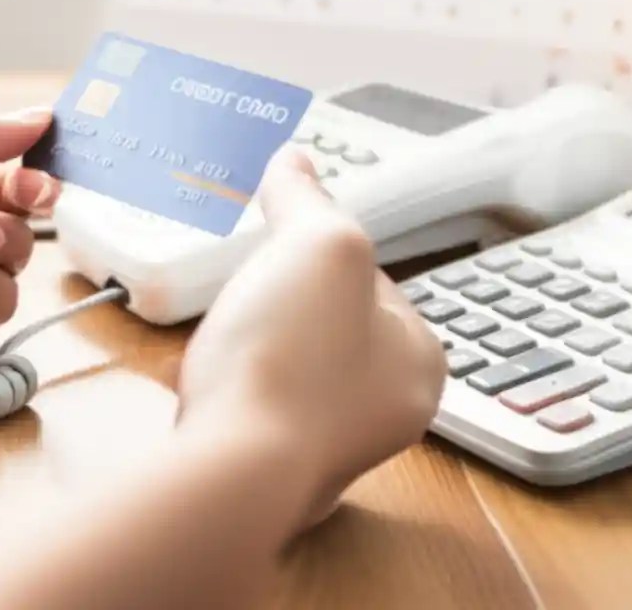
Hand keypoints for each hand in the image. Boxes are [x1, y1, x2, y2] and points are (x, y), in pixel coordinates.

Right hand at [176, 147, 446, 527]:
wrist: (232, 469)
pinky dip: (232, 385)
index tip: (285, 245)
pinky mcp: (272, 469)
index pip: (377, 282)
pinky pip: (255, 406)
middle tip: (252, 288)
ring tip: (229, 334)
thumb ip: (310, 198)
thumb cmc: (292, 360)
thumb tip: (294, 161)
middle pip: (331, 324)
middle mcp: (385, 412)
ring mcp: (327, 448)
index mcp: (419, 361)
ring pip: (291, 366)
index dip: (323, 252)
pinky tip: (212, 379)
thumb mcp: (319, 246)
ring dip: (255, 343)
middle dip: (286, 301)